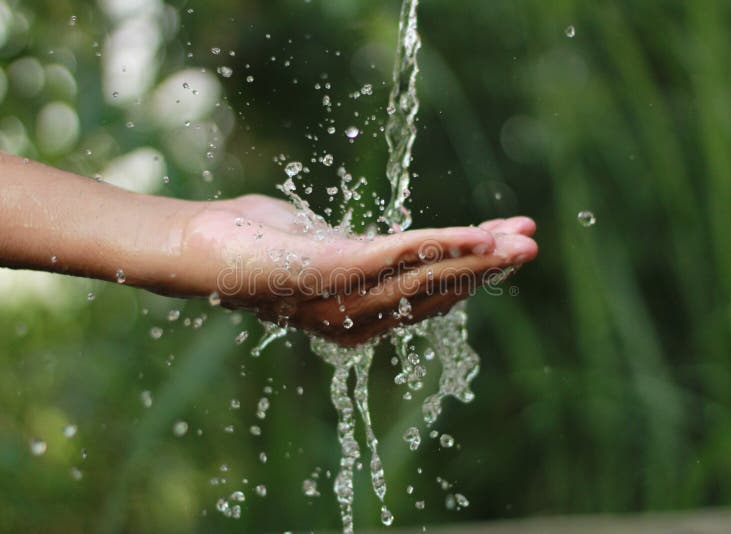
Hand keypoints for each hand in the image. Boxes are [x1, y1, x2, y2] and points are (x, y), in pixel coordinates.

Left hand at [177, 194, 537, 345]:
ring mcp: (345, 300)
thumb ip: (360, 255)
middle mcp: (355, 321)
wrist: (198, 246)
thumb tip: (391, 245)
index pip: (425, 298)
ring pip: (427, 275)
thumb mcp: (319, 249)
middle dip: (488, 267)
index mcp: (356, 317)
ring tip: (521, 240)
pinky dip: (445, 245)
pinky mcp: (333, 271)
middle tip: (532, 244)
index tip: (505, 249)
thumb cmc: (254, 243)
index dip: (469, 275)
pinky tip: (479, 235)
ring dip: (478, 255)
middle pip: (436, 291)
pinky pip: (401, 257)